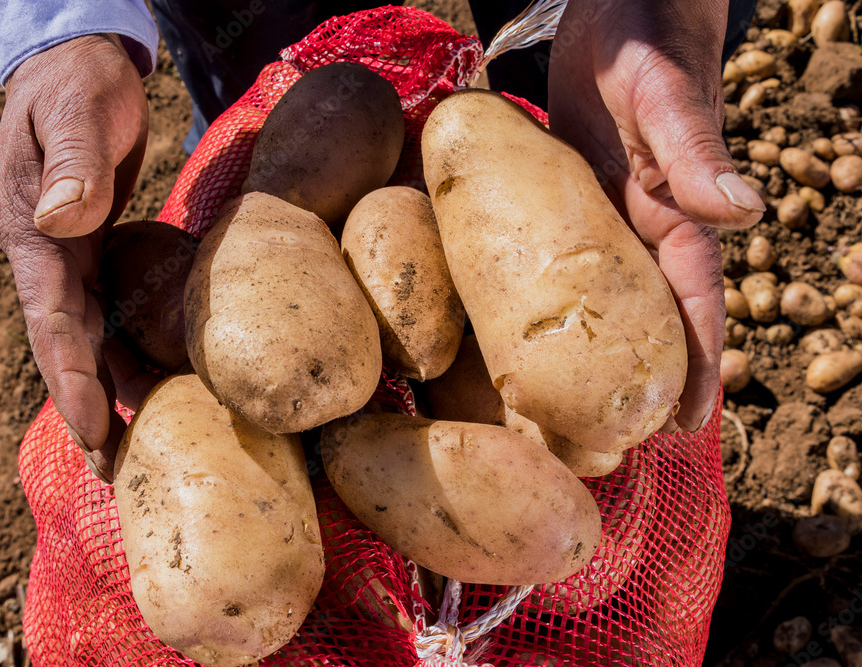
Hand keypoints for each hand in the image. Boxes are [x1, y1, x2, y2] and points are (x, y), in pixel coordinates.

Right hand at [0, 34, 157, 480]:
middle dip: (87, 407)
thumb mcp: (76, 112)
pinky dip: (134, 348)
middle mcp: (50, 256)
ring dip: (114, 390)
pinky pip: (117, 310)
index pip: (52, 319)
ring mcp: (76, 257)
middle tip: (112, 470)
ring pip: (94, 336)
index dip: (70, 377)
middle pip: (68, 345)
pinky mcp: (104, 251)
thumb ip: (72, 162)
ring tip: (140, 447)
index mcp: (33, 233)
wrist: (84, 67)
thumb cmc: (80, 84)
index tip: (92, 428)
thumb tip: (66, 221)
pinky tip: (161, 382)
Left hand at [547, 0, 763, 431]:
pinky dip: (550, 306)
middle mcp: (643, 228)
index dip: (696, 362)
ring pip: (602, 303)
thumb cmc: (644, 40)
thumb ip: (693, 146)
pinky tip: (521, 339)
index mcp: (676, 211)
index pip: (694, 300)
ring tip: (563, 418)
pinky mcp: (565, 206)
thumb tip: (737, 210)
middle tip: (618, 447)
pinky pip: (558, 266)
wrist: (611, 9)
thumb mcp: (662, 92)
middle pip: (646, 318)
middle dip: (639, 381)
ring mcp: (603, 222)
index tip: (688, 422)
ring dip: (592, 357)